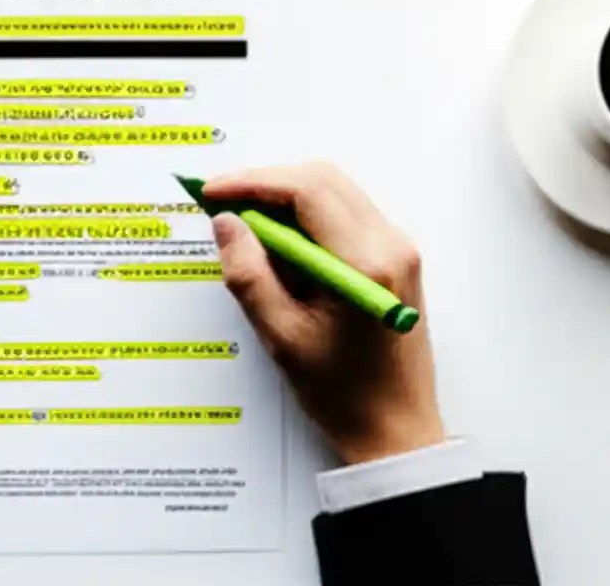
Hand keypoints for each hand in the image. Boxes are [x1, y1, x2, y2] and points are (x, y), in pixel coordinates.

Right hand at [206, 163, 443, 464]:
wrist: (396, 429)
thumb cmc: (344, 394)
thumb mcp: (282, 337)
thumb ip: (249, 275)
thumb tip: (225, 224)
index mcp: (366, 262)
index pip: (307, 190)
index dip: (252, 182)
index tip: (212, 191)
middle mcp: (391, 244)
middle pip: (322, 180)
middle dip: (266, 184)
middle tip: (221, 203)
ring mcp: (397, 248)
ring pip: (333, 192)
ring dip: (284, 198)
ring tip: (242, 226)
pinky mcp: (393, 258)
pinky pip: (344, 215)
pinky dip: (304, 217)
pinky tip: (275, 243)